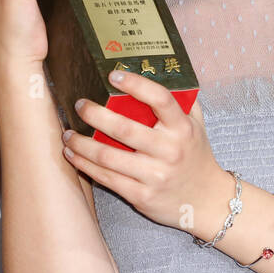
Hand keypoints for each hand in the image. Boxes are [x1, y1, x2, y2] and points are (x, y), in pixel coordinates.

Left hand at [61, 68, 224, 233]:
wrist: (206, 200)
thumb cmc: (196, 156)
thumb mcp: (196, 126)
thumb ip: (181, 101)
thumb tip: (156, 71)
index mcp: (182, 128)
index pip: (160, 99)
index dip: (135, 84)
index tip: (112, 74)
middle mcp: (169, 150)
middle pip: (123, 128)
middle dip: (94, 114)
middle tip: (79, 104)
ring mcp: (154, 175)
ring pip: (108, 156)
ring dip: (81, 143)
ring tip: (67, 133)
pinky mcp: (141, 195)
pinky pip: (106, 178)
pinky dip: (85, 165)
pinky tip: (73, 154)